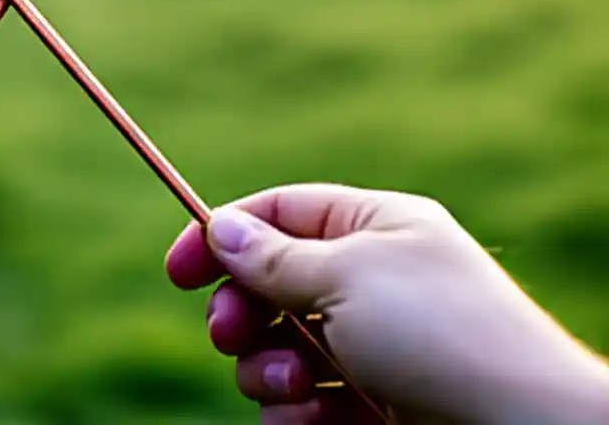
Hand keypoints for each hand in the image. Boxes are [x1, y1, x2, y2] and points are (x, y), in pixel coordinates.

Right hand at [166, 184, 608, 424]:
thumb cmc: (443, 335)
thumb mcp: (349, 277)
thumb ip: (274, 258)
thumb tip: (220, 226)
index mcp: (375, 229)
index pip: (279, 215)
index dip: (222, 236)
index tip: (176, 273)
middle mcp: (369, 284)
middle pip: (266, 288)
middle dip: (240, 315)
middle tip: (231, 334)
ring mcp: (370, 348)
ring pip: (276, 352)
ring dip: (265, 371)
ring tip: (294, 386)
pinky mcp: (370, 407)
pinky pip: (300, 404)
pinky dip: (292, 414)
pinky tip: (309, 418)